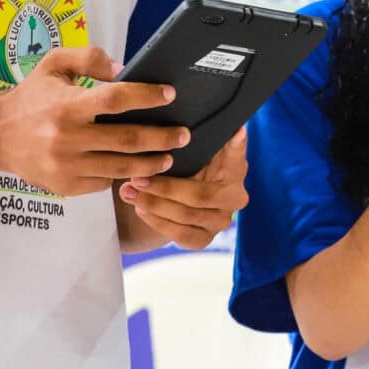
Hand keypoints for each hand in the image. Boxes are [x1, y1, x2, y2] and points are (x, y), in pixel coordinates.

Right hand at [0, 47, 187, 197]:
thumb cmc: (31, 97)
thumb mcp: (53, 65)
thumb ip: (88, 58)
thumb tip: (124, 69)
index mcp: (67, 105)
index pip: (116, 100)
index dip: (146, 96)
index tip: (170, 94)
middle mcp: (67, 137)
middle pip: (127, 139)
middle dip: (162, 137)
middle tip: (184, 134)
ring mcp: (67, 165)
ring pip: (121, 167)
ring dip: (151, 163)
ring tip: (169, 156)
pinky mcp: (66, 186)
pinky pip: (104, 182)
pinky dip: (122, 174)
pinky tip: (137, 168)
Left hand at [121, 127, 249, 250]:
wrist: (175, 191)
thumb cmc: (188, 161)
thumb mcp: (199, 145)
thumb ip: (216, 139)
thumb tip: (239, 130)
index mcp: (237, 168)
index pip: (231, 160)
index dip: (222, 151)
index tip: (217, 142)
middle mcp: (235, 197)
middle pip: (199, 197)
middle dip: (164, 188)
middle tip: (136, 179)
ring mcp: (221, 221)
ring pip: (186, 217)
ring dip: (154, 205)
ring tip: (129, 192)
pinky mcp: (204, 238)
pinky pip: (181, 235)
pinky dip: (157, 222)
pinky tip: (141, 209)